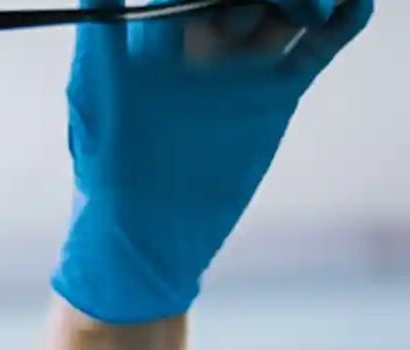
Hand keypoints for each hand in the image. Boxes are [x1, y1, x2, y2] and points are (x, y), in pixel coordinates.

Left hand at [51, 0, 372, 323]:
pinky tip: (351, 8)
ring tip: (316, 7)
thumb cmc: (106, 165)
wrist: (147, 231)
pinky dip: (341, 21)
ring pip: (287, 5)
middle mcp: (202, 40)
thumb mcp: (95, 87)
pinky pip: (314, 48)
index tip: (223, 0)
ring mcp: (239, 67)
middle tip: (282, 3)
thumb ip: (101, 29)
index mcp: (156, 31)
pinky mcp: (271, 95)